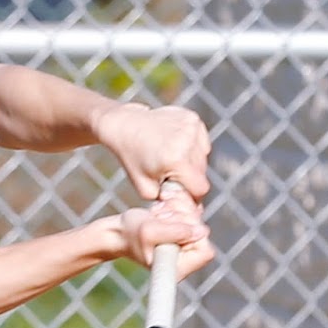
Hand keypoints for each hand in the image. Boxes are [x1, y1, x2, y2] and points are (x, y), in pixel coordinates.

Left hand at [95, 103, 211, 201]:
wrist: (125, 126)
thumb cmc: (133, 159)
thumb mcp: (146, 190)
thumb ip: (168, 201)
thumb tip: (191, 209)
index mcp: (176, 160)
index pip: (201, 188)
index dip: (193, 195)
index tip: (181, 192)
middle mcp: (187, 142)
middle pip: (202, 173)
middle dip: (189, 177)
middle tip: (170, 173)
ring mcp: (191, 127)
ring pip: (203, 157)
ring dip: (191, 162)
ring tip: (170, 158)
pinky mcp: (193, 118)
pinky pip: (202, 142)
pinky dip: (192, 147)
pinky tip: (174, 145)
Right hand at [119, 193, 213, 280]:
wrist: (118, 231)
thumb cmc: (129, 234)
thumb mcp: (150, 231)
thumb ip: (175, 232)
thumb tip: (201, 232)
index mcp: (177, 268)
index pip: (205, 251)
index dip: (194, 234)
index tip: (174, 226)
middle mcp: (184, 258)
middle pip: (201, 230)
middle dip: (181, 217)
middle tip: (160, 216)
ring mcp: (184, 243)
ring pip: (196, 218)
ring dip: (177, 209)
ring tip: (158, 213)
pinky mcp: (182, 230)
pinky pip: (190, 211)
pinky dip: (177, 204)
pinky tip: (161, 209)